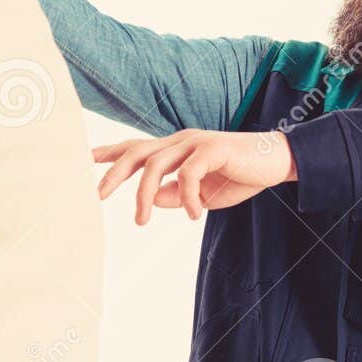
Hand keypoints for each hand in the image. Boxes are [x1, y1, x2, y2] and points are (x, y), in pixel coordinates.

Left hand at [92, 128, 296, 223]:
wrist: (277, 162)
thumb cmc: (240, 175)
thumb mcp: (203, 194)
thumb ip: (177, 195)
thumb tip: (152, 200)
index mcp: (176, 149)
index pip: (136, 148)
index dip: (110, 154)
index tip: (84, 162)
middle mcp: (181, 140)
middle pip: (136, 152)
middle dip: (113, 173)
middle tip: (96, 196)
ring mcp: (195, 142)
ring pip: (155, 164)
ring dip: (142, 195)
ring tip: (140, 221)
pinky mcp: (212, 148)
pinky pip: (187, 175)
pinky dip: (186, 198)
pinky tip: (194, 215)